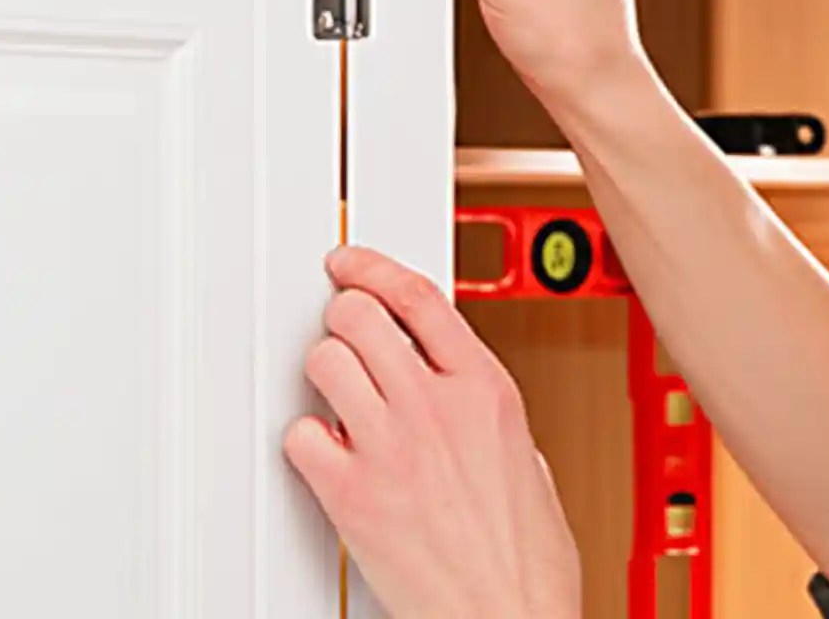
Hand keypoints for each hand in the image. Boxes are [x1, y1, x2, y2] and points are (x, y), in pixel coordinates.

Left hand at [285, 247, 580, 617]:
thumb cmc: (526, 563)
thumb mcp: (527, 461)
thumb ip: (484, 413)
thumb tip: (455, 392)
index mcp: (487, 392)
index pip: (419, 297)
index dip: (373, 268)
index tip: (350, 264)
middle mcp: (438, 408)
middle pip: (359, 315)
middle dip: (342, 316)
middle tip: (340, 331)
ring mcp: (392, 446)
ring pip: (325, 360)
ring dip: (322, 373)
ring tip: (335, 396)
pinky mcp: (353, 492)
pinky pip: (300, 434)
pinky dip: (305, 440)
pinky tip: (327, 454)